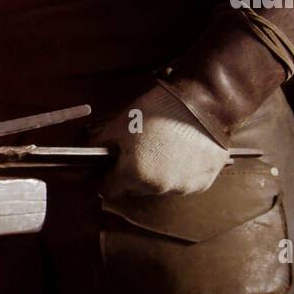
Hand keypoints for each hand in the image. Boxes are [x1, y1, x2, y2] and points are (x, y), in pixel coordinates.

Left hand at [95, 83, 229, 196]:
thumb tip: (90, 155)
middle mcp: (158, 188)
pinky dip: (180, 173)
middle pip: (135, 189)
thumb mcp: (119, 124)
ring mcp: (182, 187)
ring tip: (163, 149)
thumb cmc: (159, 110)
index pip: (109, 190)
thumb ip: (100, 145)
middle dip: (133, 174)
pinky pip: (183, 184)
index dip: (106, 177)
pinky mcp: (202, 183)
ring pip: (160, 188)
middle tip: (140, 151)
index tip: (110, 167)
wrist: (203, 103)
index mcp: (134, 175)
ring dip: (158, 174)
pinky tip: (181, 153)